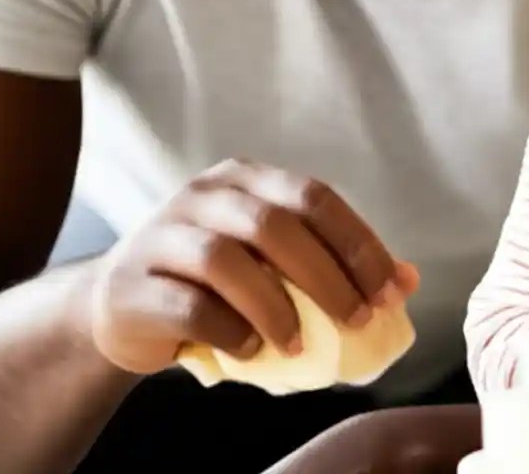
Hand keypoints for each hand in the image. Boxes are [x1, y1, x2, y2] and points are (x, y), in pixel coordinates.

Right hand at [87, 158, 419, 374]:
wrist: (119, 309)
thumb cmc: (217, 285)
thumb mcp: (277, 266)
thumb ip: (338, 266)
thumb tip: (408, 280)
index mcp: (246, 178)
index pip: (314, 197)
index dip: (359, 244)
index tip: (390, 292)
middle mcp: (203, 195)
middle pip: (274, 224)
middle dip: (327, 276)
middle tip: (357, 321)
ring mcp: (162, 235)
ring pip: (226, 260)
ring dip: (275, 307)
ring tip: (298, 346)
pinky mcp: (132, 284)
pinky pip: (188, 306)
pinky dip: (230, 332)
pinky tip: (251, 350)